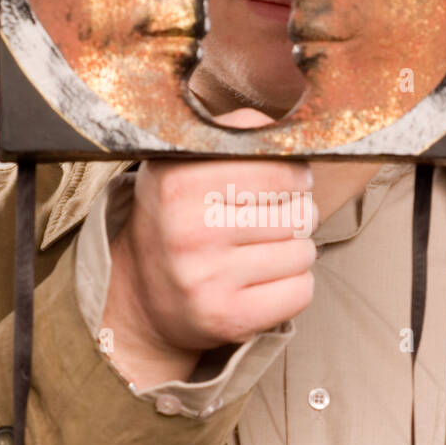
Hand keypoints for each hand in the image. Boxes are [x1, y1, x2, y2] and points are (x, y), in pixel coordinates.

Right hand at [101, 110, 317, 387]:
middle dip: (296, 214)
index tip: (286, 182)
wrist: (142, 294)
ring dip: (293, 252)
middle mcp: (189, 230)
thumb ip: (235, 134)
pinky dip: (293, 287)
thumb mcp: (186, 164)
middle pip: (299, 212)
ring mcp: (206, 278)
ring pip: (303, 253)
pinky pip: (300, 292)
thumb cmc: (179, 219)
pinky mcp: (225, 318)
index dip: (294, 175)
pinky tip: (264, 281)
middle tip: (270, 221)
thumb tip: (288, 126)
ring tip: (261, 251)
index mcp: (179, 182)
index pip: (281, 169)